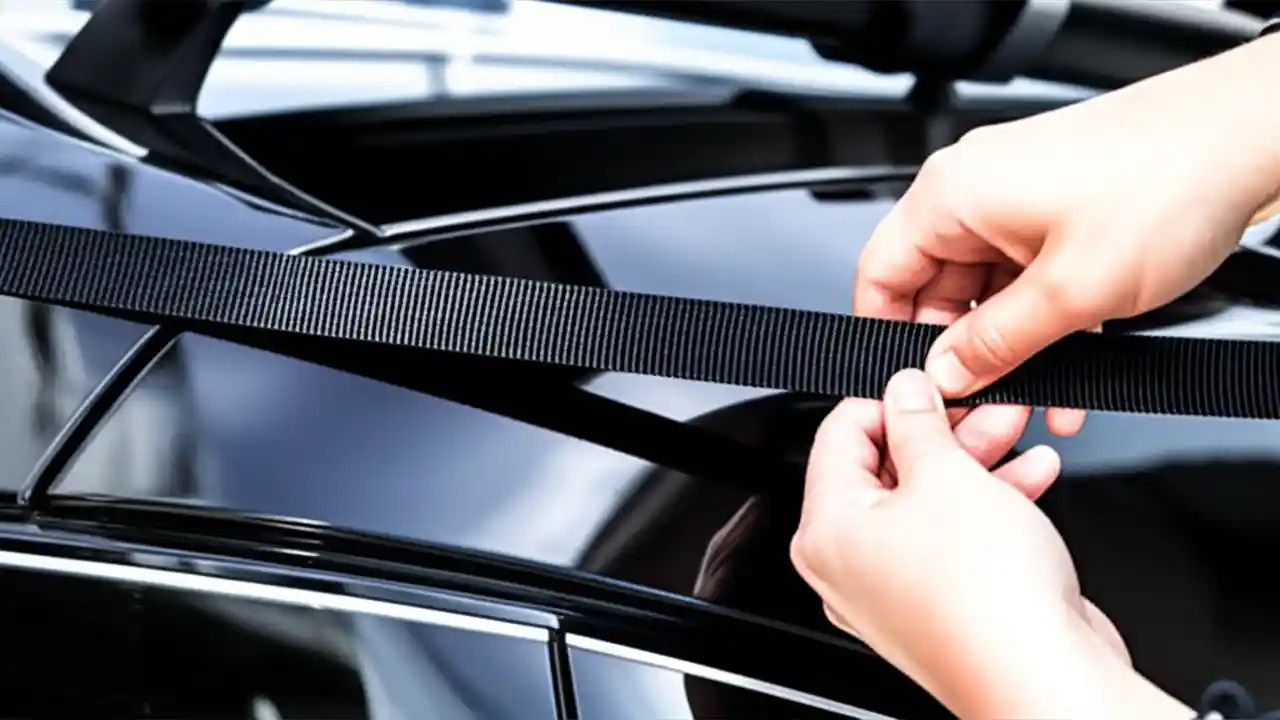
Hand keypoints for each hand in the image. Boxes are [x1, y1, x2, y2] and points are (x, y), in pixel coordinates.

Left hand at [791, 370, 1189, 718]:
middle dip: (942, 428)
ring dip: (974, 459)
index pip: (838, 434)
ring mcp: (892, 590)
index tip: (928, 380)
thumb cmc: (988, 597)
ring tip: (1015, 428)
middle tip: (981, 401)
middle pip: (884, 467)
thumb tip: (904, 391)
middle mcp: (848, 565)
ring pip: (925, 500)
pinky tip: (1030, 474)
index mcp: (826, 530)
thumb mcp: (948, 474)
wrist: (1045, 676)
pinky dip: (987, 502)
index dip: (887, 398)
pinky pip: (952, 536)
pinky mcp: (938, 604)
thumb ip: (919, 422)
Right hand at [855, 33, 1279, 437]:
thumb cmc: (1168, 181)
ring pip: (987, 292)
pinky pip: (1028, 278)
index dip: (885, 338)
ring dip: (1010, 349)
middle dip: (960, 356)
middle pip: (934, 290)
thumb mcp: (1071, 291)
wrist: (1250, 139)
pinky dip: (1043, 324)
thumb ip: (996, 343)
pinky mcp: (1057, 209)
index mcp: (952, 196)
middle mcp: (976, 191)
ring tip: (1039, 398)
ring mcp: (1018, 198)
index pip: (879, 275)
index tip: (906, 387)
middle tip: (983, 406)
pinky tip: (1072, 368)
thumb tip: (947, 374)